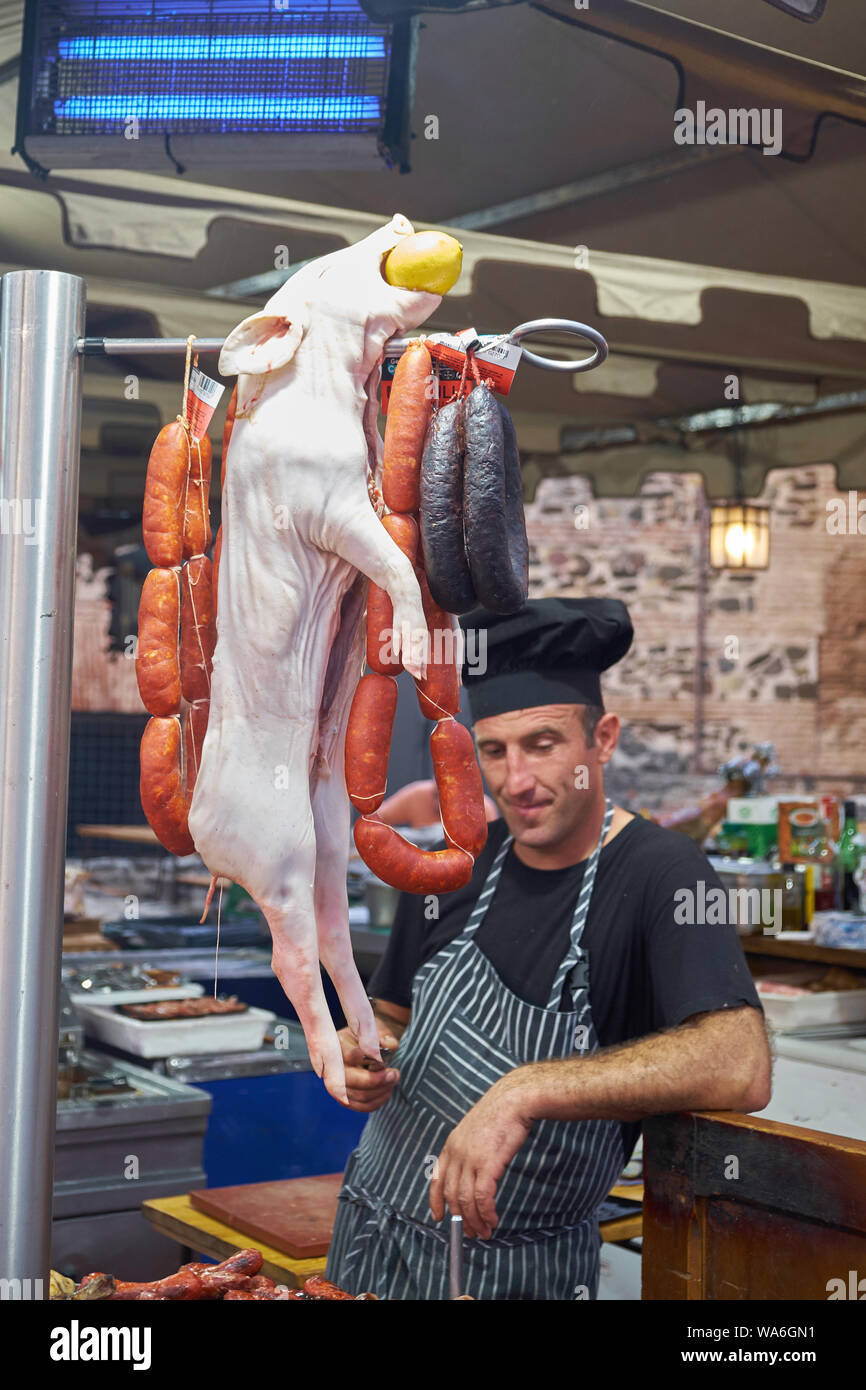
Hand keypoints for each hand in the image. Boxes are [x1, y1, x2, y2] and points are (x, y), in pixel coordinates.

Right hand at [338, 1023, 400, 1112]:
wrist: (360, 1046)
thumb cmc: (368, 1036)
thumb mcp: (376, 1029)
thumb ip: (384, 1037)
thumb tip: (390, 1045)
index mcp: (338, 1044)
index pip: (352, 1056)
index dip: (371, 1061)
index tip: (384, 1061)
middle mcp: (332, 1066)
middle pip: (351, 1080)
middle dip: (377, 1080)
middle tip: (394, 1074)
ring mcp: (336, 1084)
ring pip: (357, 1095)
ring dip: (380, 1091)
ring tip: (393, 1080)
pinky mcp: (342, 1097)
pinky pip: (359, 1106)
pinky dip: (376, 1102)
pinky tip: (387, 1092)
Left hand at [429, 1076, 533, 1238]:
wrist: (514, 1100)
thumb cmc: (499, 1116)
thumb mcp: (474, 1131)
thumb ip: (468, 1152)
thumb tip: (471, 1176)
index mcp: (451, 1145)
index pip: (436, 1178)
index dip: (435, 1201)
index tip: (438, 1217)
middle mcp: (457, 1153)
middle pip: (451, 1195)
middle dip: (459, 1219)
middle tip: (470, 1233)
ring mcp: (471, 1158)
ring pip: (466, 1200)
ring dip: (474, 1221)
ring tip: (484, 1232)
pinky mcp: (488, 1163)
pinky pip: (483, 1197)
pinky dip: (486, 1213)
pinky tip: (493, 1220)